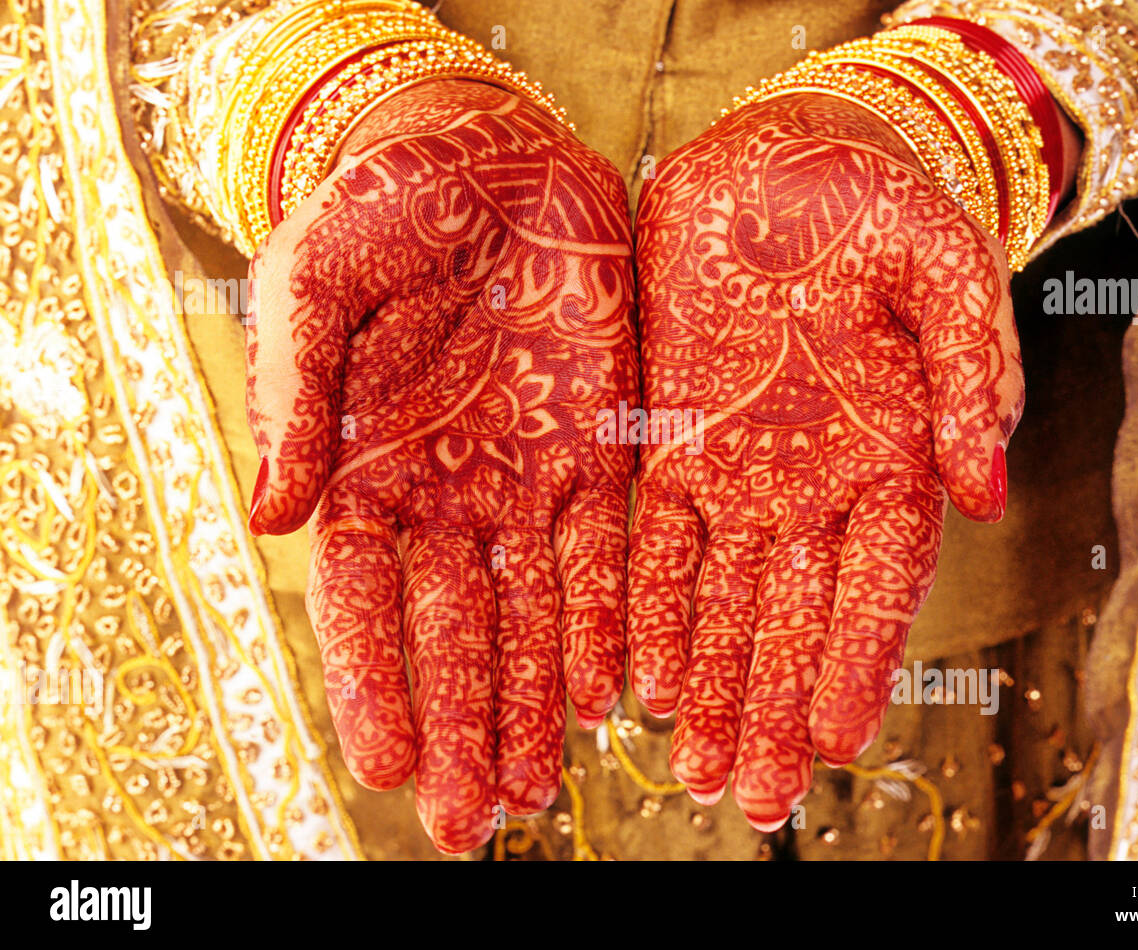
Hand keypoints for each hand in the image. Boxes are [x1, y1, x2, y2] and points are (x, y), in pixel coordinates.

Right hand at [244, 80, 635, 852]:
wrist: (492, 158)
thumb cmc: (383, 207)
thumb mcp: (317, 285)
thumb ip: (295, 398)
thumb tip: (267, 517)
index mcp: (367, 468)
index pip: (365, 601)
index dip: (376, 684)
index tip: (389, 768)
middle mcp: (449, 494)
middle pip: (455, 631)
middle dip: (466, 724)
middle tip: (477, 821)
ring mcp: (528, 479)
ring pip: (536, 612)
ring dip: (540, 698)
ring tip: (544, 781)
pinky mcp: (603, 449)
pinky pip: (610, 551)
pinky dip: (611, 620)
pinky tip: (616, 690)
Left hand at [628, 93, 1023, 829]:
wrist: (787, 156)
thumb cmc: (879, 203)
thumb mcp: (947, 268)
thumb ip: (971, 375)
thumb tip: (987, 491)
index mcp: (892, 454)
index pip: (879, 582)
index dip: (856, 659)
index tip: (834, 738)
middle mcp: (814, 481)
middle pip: (792, 617)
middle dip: (771, 706)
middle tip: (753, 795)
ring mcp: (740, 467)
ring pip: (720, 599)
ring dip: (707, 682)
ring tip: (695, 766)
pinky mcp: (668, 439)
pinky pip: (652, 538)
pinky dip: (646, 607)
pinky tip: (637, 676)